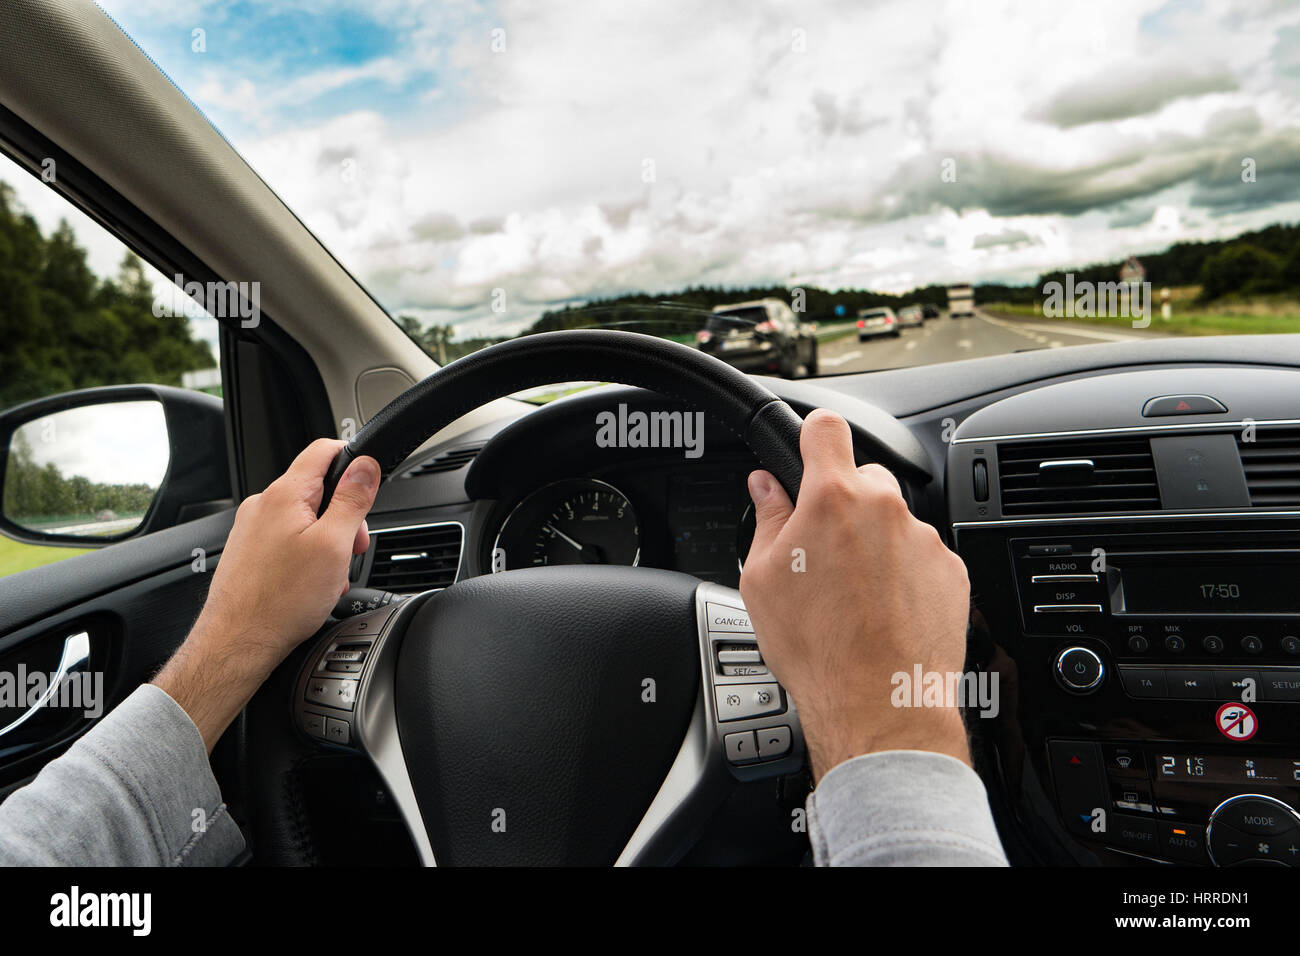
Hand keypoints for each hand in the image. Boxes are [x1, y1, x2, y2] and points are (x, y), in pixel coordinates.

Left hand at [153, 439, 379, 750]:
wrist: (238, 643)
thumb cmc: (280, 602)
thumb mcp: (334, 545)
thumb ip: (352, 500)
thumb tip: (365, 465)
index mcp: (283, 495)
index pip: (323, 450)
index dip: (353, 461)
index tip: (368, 485)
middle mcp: (262, 506)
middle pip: (318, 489)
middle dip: (344, 516)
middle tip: (352, 548)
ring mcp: (252, 530)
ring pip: (305, 519)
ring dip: (327, 541)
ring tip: (329, 575)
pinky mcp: (249, 553)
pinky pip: (289, 541)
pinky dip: (307, 557)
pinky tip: (312, 585)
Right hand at [739, 410, 970, 781]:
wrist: (877, 703)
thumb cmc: (817, 648)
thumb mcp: (761, 579)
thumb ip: (767, 520)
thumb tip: (765, 488)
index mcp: (832, 500)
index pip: (826, 428)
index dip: (813, 435)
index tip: (811, 447)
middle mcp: (885, 509)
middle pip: (864, 479)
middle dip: (844, 504)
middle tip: (824, 550)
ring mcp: (924, 540)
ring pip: (894, 522)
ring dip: (877, 544)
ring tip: (855, 596)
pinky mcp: (951, 571)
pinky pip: (922, 556)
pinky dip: (905, 575)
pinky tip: (884, 612)